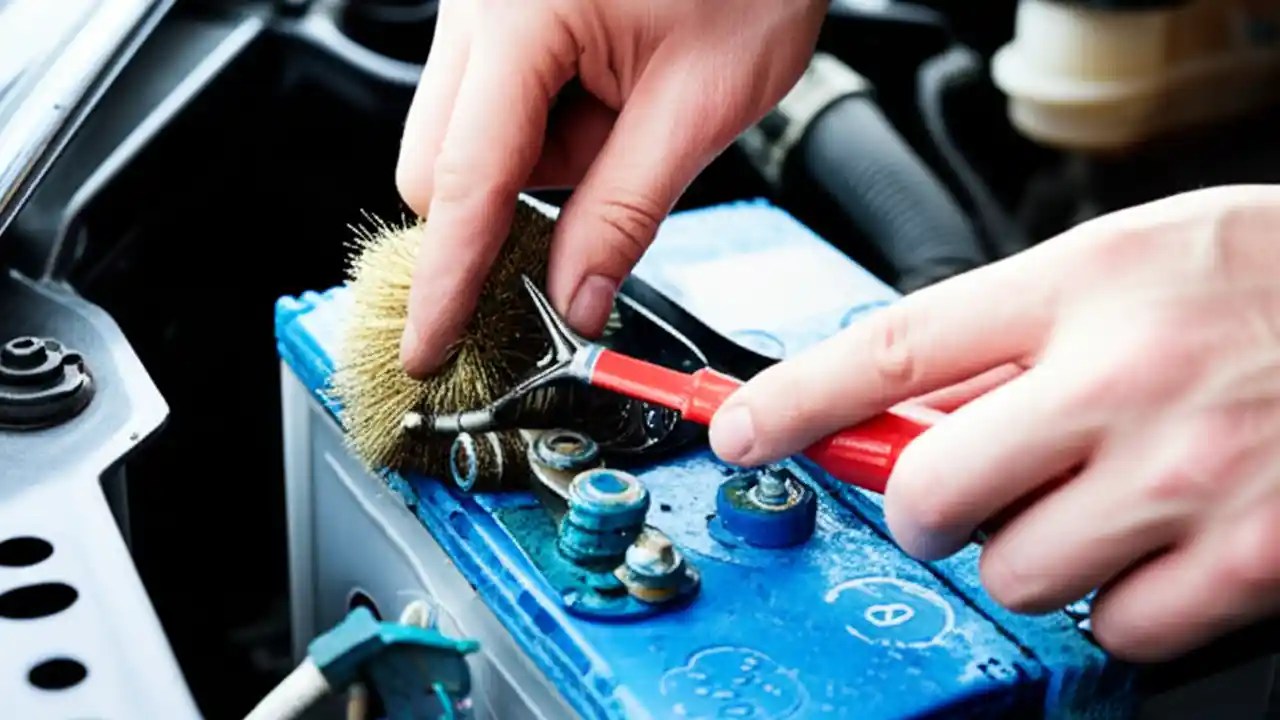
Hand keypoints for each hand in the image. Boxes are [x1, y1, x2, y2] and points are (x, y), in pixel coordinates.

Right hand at [395, 0, 827, 376]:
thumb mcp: (700, 103)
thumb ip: (624, 211)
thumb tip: (574, 298)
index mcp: (519, 16)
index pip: (464, 184)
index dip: (448, 281)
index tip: (427, 347)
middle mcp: (477, 5)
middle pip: (437, 166)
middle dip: (506, 210)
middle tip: (597, 196)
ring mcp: (480, 3)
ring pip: (464, 140)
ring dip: (535, 165)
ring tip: (623, 111)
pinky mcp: (498, 11)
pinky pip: (491, 104)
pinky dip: (541, 129)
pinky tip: (605, 93)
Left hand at [708, 185, 1279, 661]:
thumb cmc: (1254, 278)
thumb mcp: (1120, 263)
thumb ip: (1007, 337)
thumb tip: (899, 415)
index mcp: (1081, 286)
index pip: (890, 350)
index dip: (793, 401)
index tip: (735, 431)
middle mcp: (1126, 380)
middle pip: (931, 494)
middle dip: (925, 508)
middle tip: (959, 492)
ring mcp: (1187, 477)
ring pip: (1014, 572)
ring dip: (1027, 550)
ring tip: (1091, 499)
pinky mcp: (1247, 560)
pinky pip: (1113, 623)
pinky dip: (1116, 597)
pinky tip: (1152, 542)